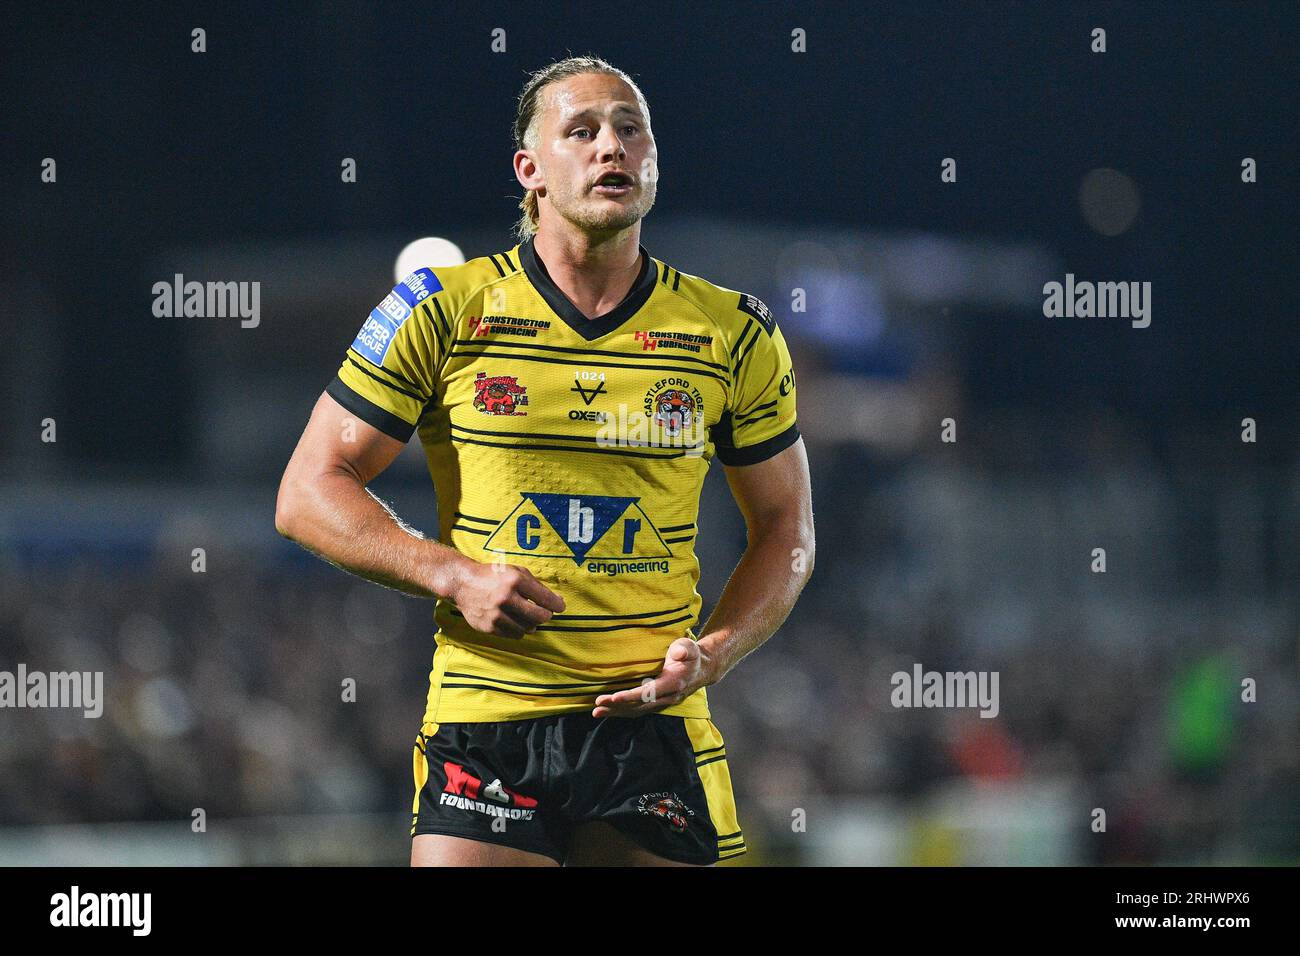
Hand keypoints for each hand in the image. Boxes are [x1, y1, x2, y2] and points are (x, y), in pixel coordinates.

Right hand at [448, 560, 565, 638]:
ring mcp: (496, 614)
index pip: (545, 598)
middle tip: (545, 613)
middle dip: (546, 616)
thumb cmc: (493, 576)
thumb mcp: (516, 571)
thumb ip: (536, 585)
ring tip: (527, 616)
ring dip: (532, 624)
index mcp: (515, 581)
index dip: (557, 605)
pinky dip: (518, 629)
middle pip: (539, 617)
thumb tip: (557, 601)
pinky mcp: (488, 627)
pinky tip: (515, 620)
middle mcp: (505, 598)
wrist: (463, 584)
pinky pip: (514, 635)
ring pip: (527, 628)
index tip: (560, 607)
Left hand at [591, 637, 714, 717]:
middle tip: (598, 704)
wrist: (702, 669)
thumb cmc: (691, 655)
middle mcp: (668, 697)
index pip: (649, 693)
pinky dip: (622, 711)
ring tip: (597, 711)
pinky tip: (609, 711)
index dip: (631, 696)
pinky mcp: (657, 703)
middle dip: (617, 706)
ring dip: (617, 712)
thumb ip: (684, 649)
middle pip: (639, 705)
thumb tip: (677, 652)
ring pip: (637, 711)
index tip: (614, 696)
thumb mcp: (690, 647)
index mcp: (674, 684)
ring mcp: (663, 702)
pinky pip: (638, 710)